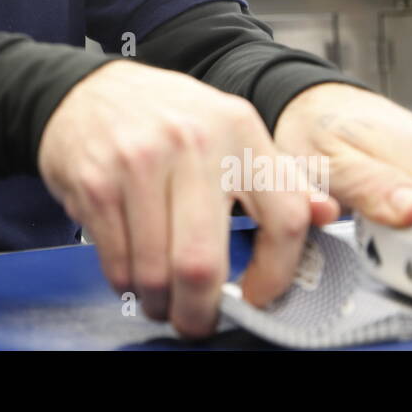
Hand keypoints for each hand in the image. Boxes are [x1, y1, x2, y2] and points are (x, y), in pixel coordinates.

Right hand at [37, 60, 339, 337]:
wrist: (85, 90)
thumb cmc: (163, 116)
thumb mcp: (229, 128)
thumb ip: (277, 174)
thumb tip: (326, 214)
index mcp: (238, 128)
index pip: (283, 218)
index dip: (276, 274)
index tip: (259, 295)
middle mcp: (192, 142)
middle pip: (202, 262)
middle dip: (199, 312)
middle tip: (196, 321)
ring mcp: (138, 162)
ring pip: (154, 271)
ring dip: (158, 302)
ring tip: (161, 299)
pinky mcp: (96, 182)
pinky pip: (117, 261)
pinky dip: (125, 283)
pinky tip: (131, 274)